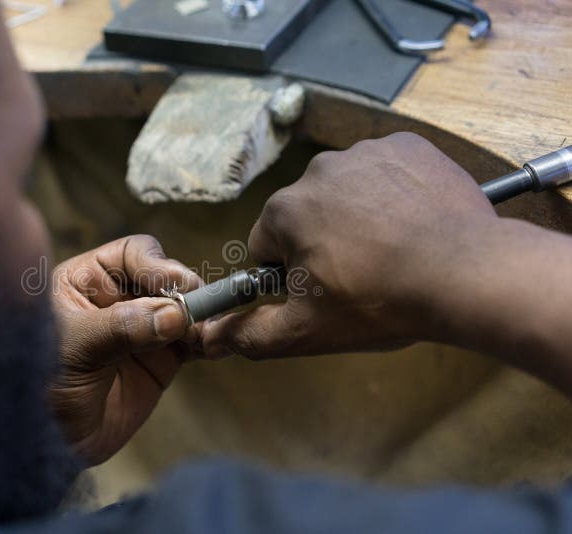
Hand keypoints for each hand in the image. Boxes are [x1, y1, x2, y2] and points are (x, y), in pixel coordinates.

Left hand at [48, 235, 200, 464]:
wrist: (48, 444)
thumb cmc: (41, 385)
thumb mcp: (74, 348)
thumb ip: (122, 327)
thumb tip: (173, 314)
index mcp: (87, 280)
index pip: (133, 254)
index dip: (158, 265)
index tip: (175, 287)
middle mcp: (119, 298)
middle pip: (166, 278)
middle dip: (184, 293)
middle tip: (194, 314)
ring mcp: (143, 329)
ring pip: (185, 309)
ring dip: (201, 317)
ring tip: (206, 334)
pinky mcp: (162, 361)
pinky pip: (193, 342)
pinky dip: (208, 341)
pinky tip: (215, 345)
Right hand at [203, 132, 495, 358]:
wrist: (465, 274)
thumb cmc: (380, 302)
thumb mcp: (306, 330)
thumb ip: (251, 333)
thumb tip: (209, 335)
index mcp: (285, 210)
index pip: (266, 244)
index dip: (290, 273)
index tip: (323, 289)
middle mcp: (318, 170)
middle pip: (306, 213)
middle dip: (323, 241)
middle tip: (362, 274)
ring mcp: (366, 152)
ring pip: (346, 190)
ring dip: (358, 215)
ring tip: (393, 249)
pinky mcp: (408, 145)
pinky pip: (386, 170)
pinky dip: (394, 191)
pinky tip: (413, 222)